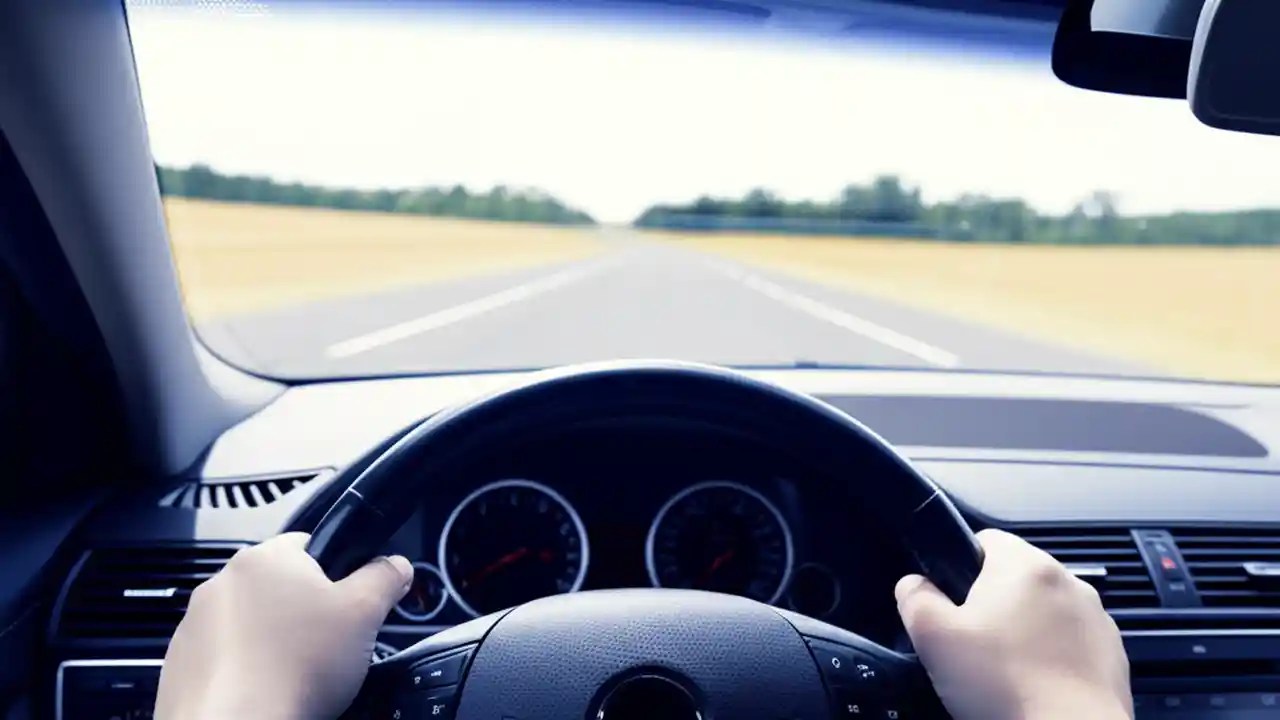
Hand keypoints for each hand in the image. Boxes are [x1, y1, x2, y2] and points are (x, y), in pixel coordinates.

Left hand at [155, 533, 411, 719]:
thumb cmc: (297, 668)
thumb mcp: (364, 613)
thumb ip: (384, 577)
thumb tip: (395, 566)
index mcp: (267, 557)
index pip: (312, 545)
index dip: (339, 576)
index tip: (349, 607)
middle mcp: (223, 581)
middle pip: (280, 586)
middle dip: (304, 611)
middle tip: (327, 645)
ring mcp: (196, 622)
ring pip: (251, 621)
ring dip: (271, 639)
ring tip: (294, 673)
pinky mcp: (180, 661)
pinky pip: (224, 655)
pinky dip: (243, 668)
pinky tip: (264, 689)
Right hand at [896, 529, 1131, 719]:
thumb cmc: (1005, 686)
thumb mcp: (933, 637)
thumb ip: (914, 597)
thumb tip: (914, 584)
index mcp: (1024, 564)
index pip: (984, 540)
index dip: (959, 570)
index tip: (952, 607)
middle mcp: (1068, 581)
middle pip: (1015, 579)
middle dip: (992, 606)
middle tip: (973, 646)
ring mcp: (1096, 618)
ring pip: (1044, 612)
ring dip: (1025, 631)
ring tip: (1006, 672)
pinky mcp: (1111, 653)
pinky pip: (1071, 644)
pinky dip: (1053, 658)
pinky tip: (1036, 686)